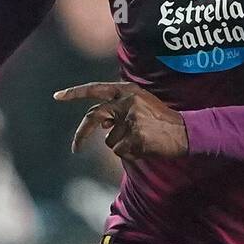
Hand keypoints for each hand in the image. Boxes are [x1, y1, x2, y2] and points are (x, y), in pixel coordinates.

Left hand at [53, 81, 188, 158]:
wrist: (186, 132)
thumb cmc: (162, 120)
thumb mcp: (141, 105)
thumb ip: (119, 109)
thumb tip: (101, 124)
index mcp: (127, 91)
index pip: (95, 89)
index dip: (74, 93)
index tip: (57, 96)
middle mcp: (126, 102)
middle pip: (94, 117)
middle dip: (82, 135)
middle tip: (75, 148)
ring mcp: (130, 120)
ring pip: (110, 141)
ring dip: (122, 145)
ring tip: (141, 140)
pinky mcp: (135, 138)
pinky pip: (121, 152)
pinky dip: (130, 154)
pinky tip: (145, 147)